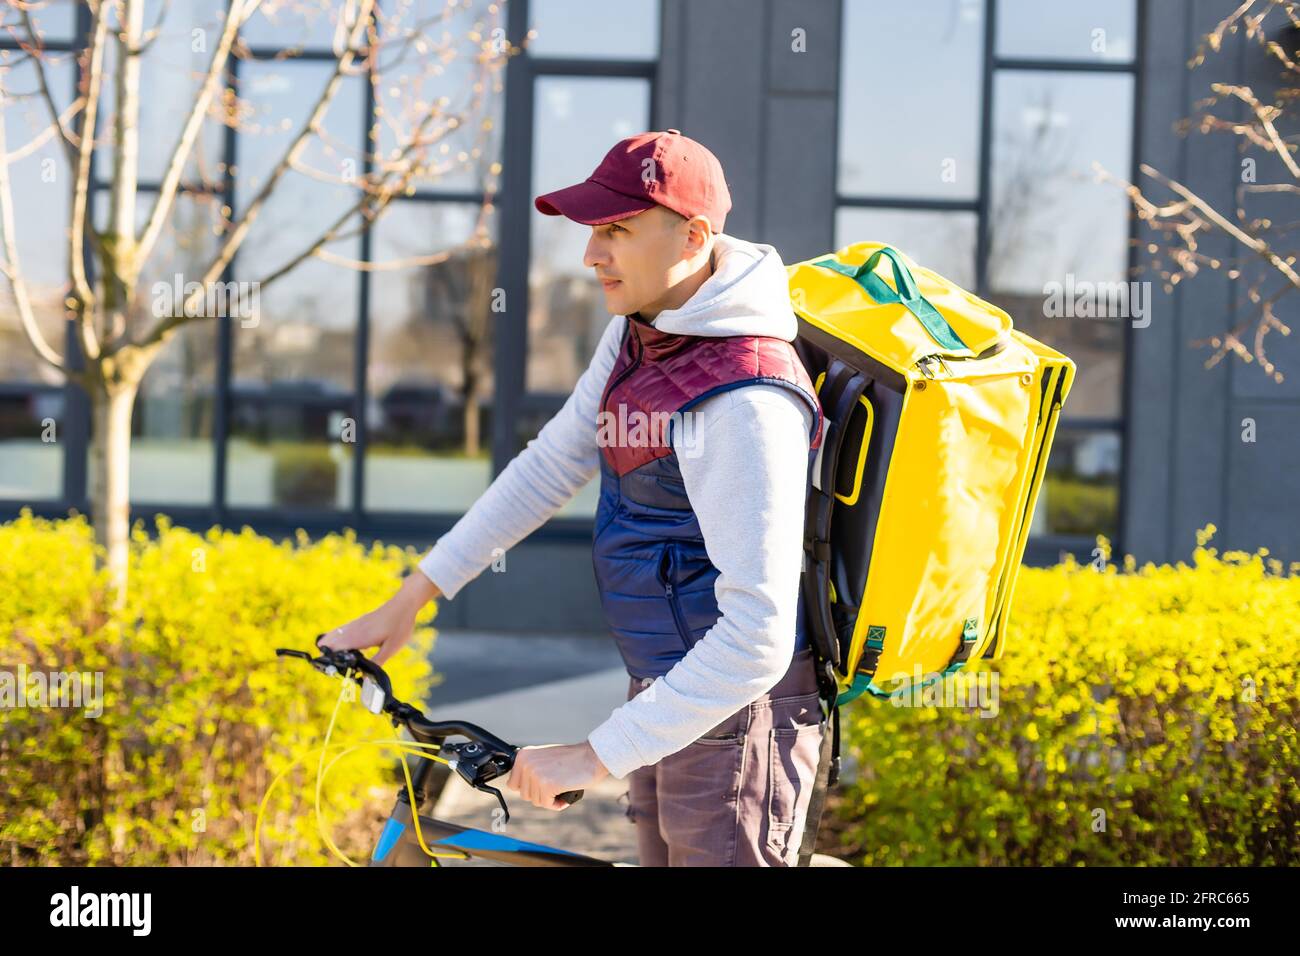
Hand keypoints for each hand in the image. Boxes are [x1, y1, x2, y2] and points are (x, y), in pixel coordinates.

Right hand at [318, 571, 440, 665]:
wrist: (404, 603)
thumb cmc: (399, 625)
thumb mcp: (391, 648)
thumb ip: (377, 662)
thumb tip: (366, 676)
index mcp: (360, 638)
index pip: (336, 649)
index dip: (329, 660)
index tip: (328, 670)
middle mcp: (354, 630)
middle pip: (331, 641)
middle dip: (325, 653)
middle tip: (325, 666)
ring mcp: (356, 624)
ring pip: (335, 634)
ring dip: (329, 643)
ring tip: (324, 654)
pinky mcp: (360, 621)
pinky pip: (342, 629)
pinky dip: (335, 636)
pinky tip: (335, 640)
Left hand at [506, 742, 609, 810]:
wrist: (592, 756)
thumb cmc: (571, 759)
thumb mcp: (543, 758)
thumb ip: (529, 769)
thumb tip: (517, 786)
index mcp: (523, 756)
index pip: (513, 785)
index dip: (530, 787)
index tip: (543, 781)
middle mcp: (526, 764)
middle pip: (525, 795)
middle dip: (540, 793)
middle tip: (555, 782)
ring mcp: (536, 775)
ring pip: (536, 801)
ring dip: (550, 798)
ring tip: (561, 785)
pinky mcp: (547, 785)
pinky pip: (547, 804)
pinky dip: (558, 803)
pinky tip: (565, 791)